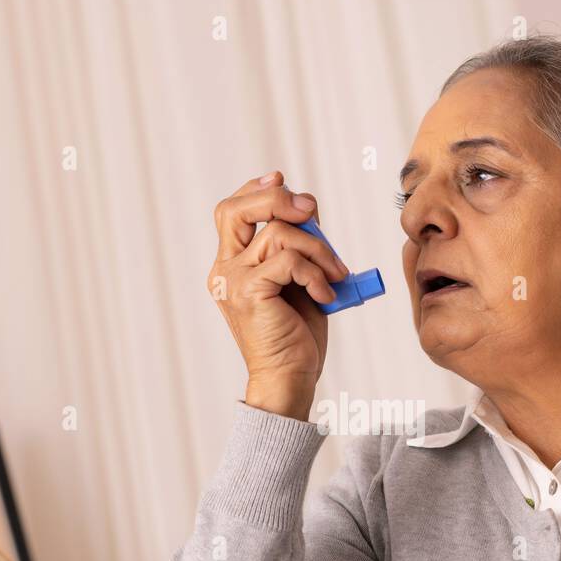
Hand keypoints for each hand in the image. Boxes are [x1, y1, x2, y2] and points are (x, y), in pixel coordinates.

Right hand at [208, 171, 349, 418]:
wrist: (290, 378)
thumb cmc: (297, 334)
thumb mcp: (300, 280)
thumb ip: (298, 245)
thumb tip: (308, 208)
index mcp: (232, 264)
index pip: (232, 211)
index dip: (256, 190)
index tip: (283, 181)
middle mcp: (224, 270)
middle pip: (235, 209)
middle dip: (275, 199)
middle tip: (309, 210)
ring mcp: (232, 281)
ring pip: (277, 234)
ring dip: (318, 249)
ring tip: (335, 275)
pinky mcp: (248, 293)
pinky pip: (289, 262)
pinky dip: (315, 274)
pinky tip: (327, 296)